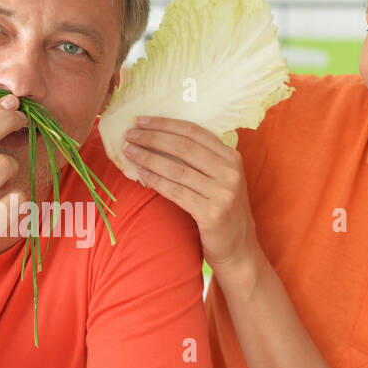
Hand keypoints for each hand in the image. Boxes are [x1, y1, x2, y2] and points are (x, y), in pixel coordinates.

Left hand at [123, 116, 258, 279]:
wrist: (238, 248)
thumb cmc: (222, 210)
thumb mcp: (220, 179)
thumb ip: (202, 160)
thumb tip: (161, 137)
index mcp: (232, 157)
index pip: (194, 132)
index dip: (165, 124)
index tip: (141, 120)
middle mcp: (230, 172)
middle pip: (183, 146)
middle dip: (152, 137)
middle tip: (130, 134)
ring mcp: (222, 193)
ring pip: (176, 168)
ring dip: (148, 158)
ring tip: (129, 151)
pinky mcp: (211, 213)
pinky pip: (175, 192)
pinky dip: (155, 181)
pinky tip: (140, 174)